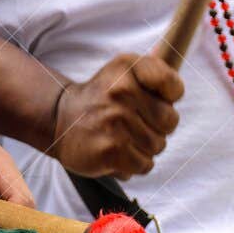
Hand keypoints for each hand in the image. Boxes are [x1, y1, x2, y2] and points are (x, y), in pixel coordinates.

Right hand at [53, 52, 183, 178]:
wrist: (60, 121)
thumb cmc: (103, 99)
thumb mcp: (124, 72)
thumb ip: (154, 73)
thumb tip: (173, 68)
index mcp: (128, 67)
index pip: (173, 85)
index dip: (170, 97)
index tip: (153, 98)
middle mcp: (122, 91)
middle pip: (170, 121)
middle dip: (157, 127)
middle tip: (133, 122)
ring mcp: (115, 121)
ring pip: (158, 146)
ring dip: (144, 147)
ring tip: (121, 137)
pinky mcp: (111, 150)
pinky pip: (145, 165)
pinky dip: (134, 164)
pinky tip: (117, 153)